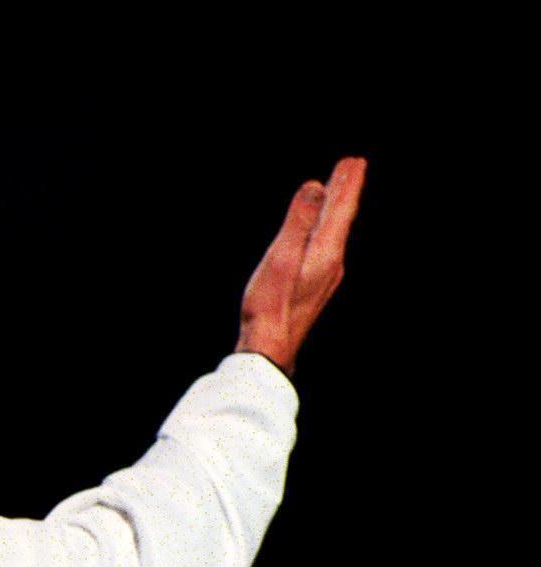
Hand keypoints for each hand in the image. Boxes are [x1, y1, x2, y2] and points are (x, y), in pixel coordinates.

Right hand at [236, 156, 364, 375]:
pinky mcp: (314, 287)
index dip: (347, 183)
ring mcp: (325, 276)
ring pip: (335, 233)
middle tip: (352, 169)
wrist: (270, 346)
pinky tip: (321, 234)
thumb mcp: (281, 256)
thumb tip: (315, 187)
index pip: (341, 208)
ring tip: (337, 194)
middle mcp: (332, 262)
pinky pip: (326, 247)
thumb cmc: (271, 305)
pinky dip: (327, 229)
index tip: (354, 162)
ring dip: (337, 210)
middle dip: (346, 192)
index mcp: (326, 251)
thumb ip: (298, 221)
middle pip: (341, 219)